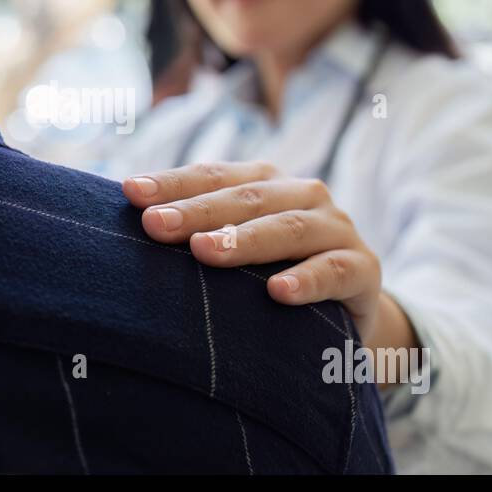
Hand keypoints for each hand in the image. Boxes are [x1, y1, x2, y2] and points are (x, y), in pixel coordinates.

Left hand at [122, 161, 407, 353]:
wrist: (345, 315)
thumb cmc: (271, 275)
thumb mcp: (236, 250)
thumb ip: (195, 232)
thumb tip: (127, 222)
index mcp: (266, 183)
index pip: (213, 176)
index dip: (172, 182)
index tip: (129, 193)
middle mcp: (303, 195)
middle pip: (245, 198)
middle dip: (196, 211)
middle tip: (155, 225)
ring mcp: (337, 229)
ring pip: (289, 228)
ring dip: (245, 239)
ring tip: (205, 252)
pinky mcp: (364, 270)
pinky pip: (336, 271)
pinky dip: (308, 279)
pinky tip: (278, 293)